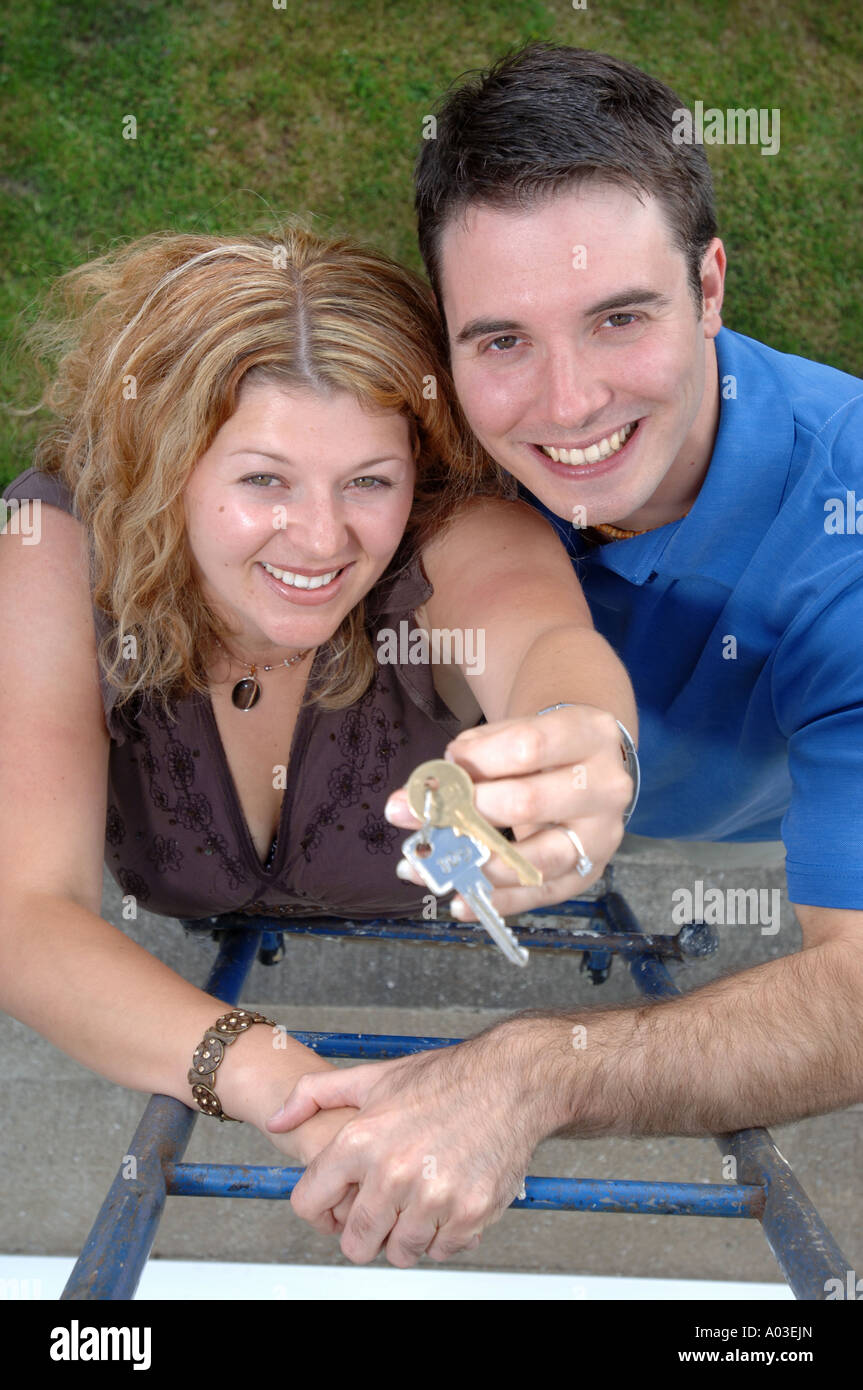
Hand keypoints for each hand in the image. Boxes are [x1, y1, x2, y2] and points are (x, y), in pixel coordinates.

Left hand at [266, 1021, 554, 1266]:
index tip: (337, 1206)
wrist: (510, 1080)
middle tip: (384, 1208)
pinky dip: (442, 1235)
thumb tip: (277, 1120)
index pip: (309, 1204)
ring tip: (419, 1201)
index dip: (320, 1209)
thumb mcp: (373, 1076)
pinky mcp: (469, 1214)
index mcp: (361, 1140)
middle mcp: (393, 1173)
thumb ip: (314, 1094)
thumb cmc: (445, 1078)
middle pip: (354, 1243)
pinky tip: (447, 1201)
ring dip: (406, 1235)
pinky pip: (440, 1251)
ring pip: (399, 1252)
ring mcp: (432, 1197)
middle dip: (365, 1231)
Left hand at [388, 704, 633, 915]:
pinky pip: (541, 895)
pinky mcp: (588, 873)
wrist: (590, 763)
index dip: (477, 759)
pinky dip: (498, 902)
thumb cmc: (544, 746)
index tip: (444, 764)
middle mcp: (606, 787)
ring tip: (425, 865)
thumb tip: (424, 791)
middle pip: (529, 802)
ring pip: (538, 859)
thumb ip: (475, 754)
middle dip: (464, 811)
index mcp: (588, 735)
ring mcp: (601, 836)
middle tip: (416, 816)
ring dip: (475, 864)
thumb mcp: (516, 731)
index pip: (528, 746)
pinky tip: (460, 902)